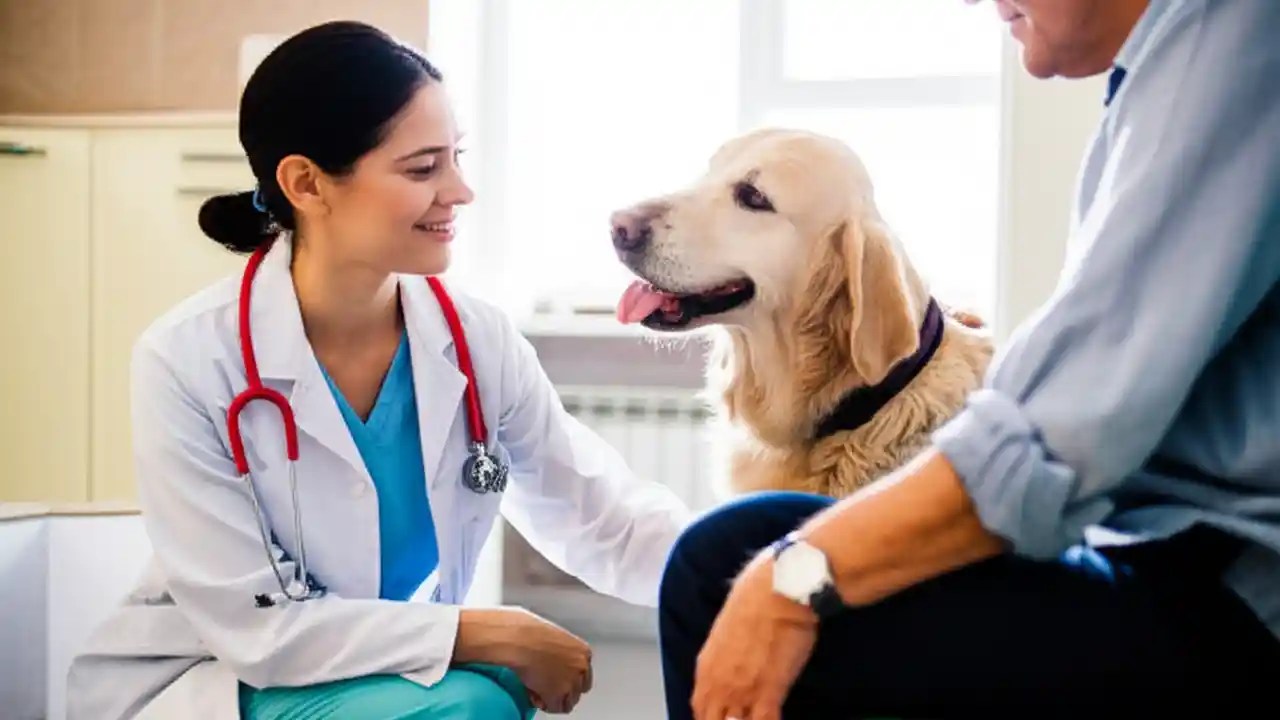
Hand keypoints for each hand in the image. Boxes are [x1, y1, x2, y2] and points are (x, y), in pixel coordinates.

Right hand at [455, 607, 592, 713]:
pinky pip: (554, 708)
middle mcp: (582, 667)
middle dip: (563, 690)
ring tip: (537, 688)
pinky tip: (533, 692)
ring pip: (568, 702)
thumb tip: (552, 661)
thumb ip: (559, 651)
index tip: (556, 678)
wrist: (517, 639)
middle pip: (578, 690)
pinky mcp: (559, 695)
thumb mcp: (552, 637)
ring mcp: (572, 682)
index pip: (583, 674)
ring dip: (554, 698)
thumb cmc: (527, 631)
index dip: (567, 678)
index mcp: (583, 651)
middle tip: (545, 686)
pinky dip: (544, 704)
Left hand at [692, 554, 817, 719]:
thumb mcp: (725, 629)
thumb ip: (724, 653)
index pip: (699, 708)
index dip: (711, 717)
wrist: (776, 591)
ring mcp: (741, 691)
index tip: (721, 718)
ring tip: (753, 716)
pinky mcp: (768, 693)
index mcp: (705, 667)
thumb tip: (735, 659)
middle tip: (738, 717)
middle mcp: (718, 684)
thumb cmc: (753, 597)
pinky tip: (775, 718)